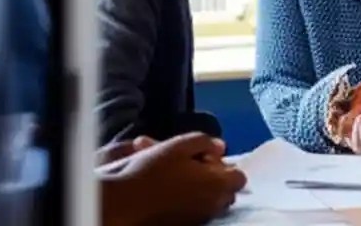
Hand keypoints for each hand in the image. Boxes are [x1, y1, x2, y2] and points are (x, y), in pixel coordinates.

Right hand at [99, 132, 245, 225]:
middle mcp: (212, 206)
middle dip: (211, 177)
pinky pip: (191, 210)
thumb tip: (220, 147)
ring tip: (169, 172)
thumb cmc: (151, 172)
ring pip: (205, 200)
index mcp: (218, 185)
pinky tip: (161, 187)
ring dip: (196, 187)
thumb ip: (205, 142)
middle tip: (186, 164)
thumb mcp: (179, 145)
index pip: (240, 177)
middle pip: (223, 190)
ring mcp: (197, 219)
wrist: (120, 204)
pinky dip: (183, 199)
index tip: (203, 157)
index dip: (223, 165)